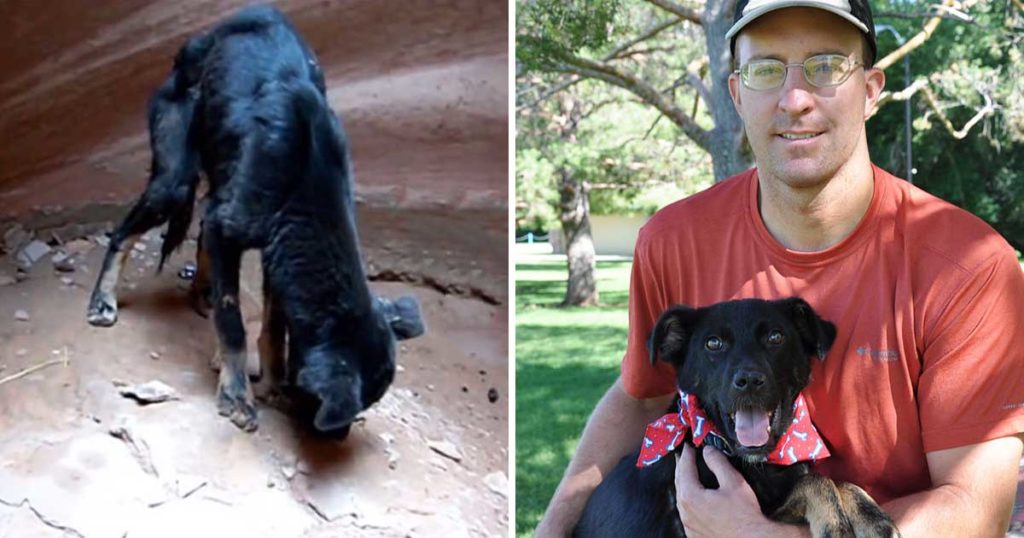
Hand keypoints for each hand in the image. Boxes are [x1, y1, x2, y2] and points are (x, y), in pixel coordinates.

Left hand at [675, 444, 801, 537]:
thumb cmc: (744, 515)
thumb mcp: (733, 482)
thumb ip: (718, 462)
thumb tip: (707, 450)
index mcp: (690, 496)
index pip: (684, 468)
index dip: (687, 454)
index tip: (689, 445)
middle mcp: (685, 512)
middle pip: (679, 482)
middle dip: (682, 467)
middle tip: (686, 455)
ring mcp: (688, 525)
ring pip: (681, 499)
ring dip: (684, 484)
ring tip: (689, 473)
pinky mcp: (694, 534)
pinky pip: (686, 513)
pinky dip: (688, 500)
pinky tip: (695, 498)